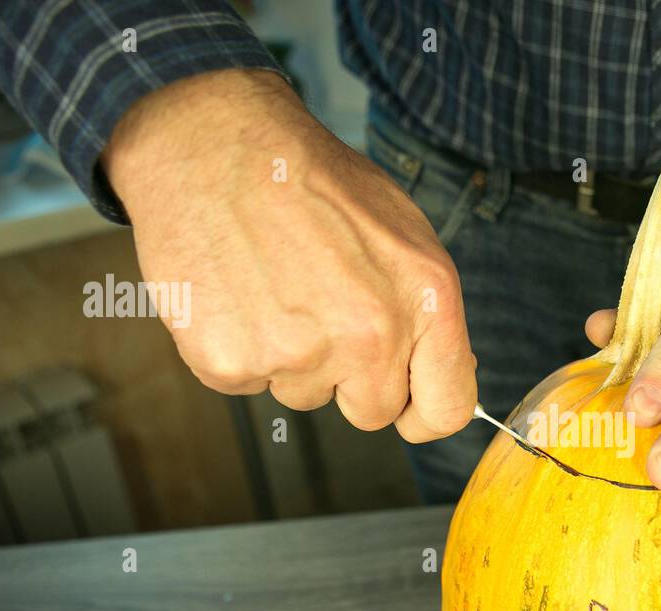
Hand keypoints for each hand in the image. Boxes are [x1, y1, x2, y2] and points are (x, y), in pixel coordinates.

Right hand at [102, 69, 475, 440]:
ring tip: (274, 285)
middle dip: (351, 379)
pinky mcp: (231, 362)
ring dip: (292, 358)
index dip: (424, 414)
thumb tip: (437, 371)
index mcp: (424, 300)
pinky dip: (239, 348)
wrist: (213, 145)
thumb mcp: (403, 231)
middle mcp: (369, 335)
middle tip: (321, 314)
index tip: (408, 409)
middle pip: (372, 412)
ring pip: (305, 395)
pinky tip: (237, 293)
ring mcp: (298, 354)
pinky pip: (248, 384)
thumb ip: (426, 311)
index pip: (447, 409)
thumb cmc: (311, 179)